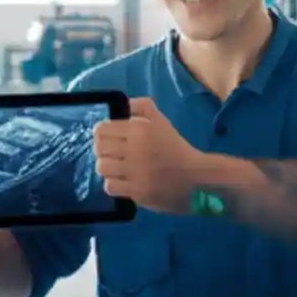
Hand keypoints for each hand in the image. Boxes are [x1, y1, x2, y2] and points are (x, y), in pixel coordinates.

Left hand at [93, 98, 200, 213]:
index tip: (107, 138)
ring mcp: (135, 172)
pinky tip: (122, 181)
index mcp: (139, 130)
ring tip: (116, 168)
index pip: (102, 129)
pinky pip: (110, 186)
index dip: (101, 133)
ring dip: (106, 167)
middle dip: (102, 150)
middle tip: (111, 154)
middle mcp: (135, 149)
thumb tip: (122, 104)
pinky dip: (113, 184)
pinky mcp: (137, 191)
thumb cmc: (176, 148)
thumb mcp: (161, 121)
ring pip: (102, 167)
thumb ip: (141, 107)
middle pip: (99, 148)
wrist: (196, 177)